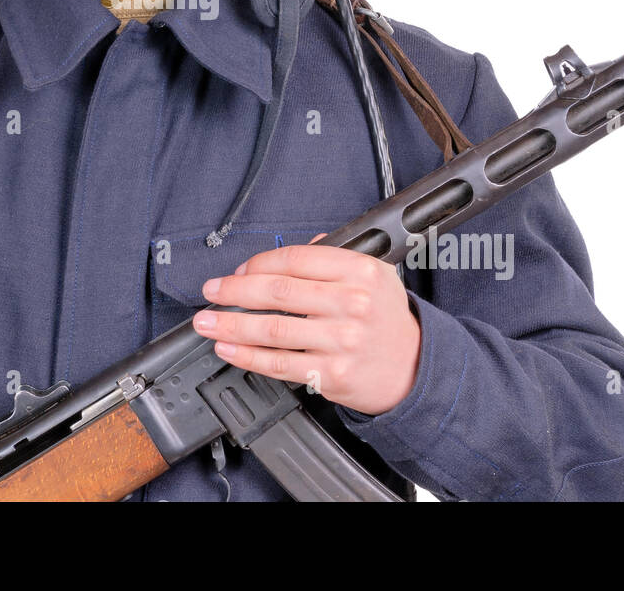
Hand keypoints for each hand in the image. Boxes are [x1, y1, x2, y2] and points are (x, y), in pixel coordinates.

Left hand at [191, 234, 421, 415]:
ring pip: (272, 330)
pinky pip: (280, 364)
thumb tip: (292, 249)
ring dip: (231, 325)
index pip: (295, 259)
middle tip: (211, 292)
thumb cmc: (386, 318)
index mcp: (359, 271)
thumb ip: (332, 257)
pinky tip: (229, 349)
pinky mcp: (332, 374)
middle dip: (234, 291)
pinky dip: (248, 356)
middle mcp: (351, 304)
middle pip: (277, 292)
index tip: (237, 271)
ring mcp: (342, 341)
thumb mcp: (373, 274)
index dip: (258, 264)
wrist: (415, 367)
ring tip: (208, 323)